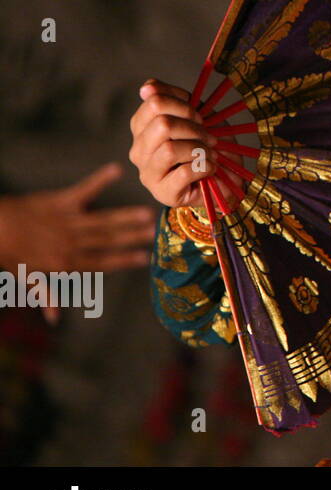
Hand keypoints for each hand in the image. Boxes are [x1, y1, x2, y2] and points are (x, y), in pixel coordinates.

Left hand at [0, 162, 156, 324]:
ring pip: (102, 219)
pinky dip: (99, 180)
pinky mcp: (60, 202)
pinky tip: (115, 170)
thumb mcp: (25, 278)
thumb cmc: (8, 254)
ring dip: (125, 216)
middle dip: (133, 236)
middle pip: (107, 240)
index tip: (146, 258)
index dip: (124, 260)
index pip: (100, 263)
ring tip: (146, 213)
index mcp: (63, 263)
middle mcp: (70, 242)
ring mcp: (66, 221)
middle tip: (156, 231)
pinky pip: (83, 190)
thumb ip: (45, 294)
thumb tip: (54, 319)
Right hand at [128, 78, 217, 207]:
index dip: (183, 104)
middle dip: (193, 128)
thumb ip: (172, 98)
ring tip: (210, 154)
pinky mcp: (163, 193)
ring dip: (199, 149)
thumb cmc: (207, 145)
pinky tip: (210, 168)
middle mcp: (138, 150)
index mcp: (142, 128)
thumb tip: (146, 87)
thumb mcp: (195, 116)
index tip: (199, 114)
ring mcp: (148, 173)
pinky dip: (204, 167)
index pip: (153, 102)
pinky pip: (183, 172)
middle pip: (162, 124)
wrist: (224, 177)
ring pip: (170, 149)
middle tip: (208, 137)